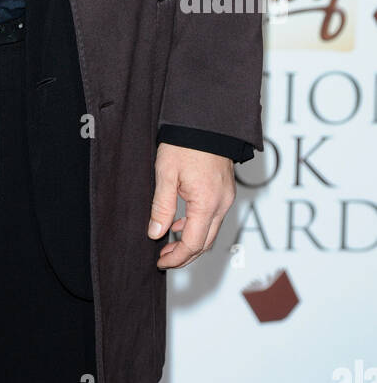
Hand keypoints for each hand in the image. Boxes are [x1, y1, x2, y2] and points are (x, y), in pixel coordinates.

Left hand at [147, 142, 235, 268]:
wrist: (205, 121)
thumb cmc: (184, 143)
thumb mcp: (165, 174)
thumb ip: (162, 206)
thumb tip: (155, 233)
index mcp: (207, 203)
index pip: (194, 244)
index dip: (176, 257)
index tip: (160, 262)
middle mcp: (222, 204)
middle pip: (206, 243)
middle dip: (184, 255)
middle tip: (163, 257)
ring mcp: (227, 197)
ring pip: (211, 231)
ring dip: (192, 241)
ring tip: (168, 242)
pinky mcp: (226, 191)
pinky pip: (214, 217)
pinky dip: (199, 226)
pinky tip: (182, 222)